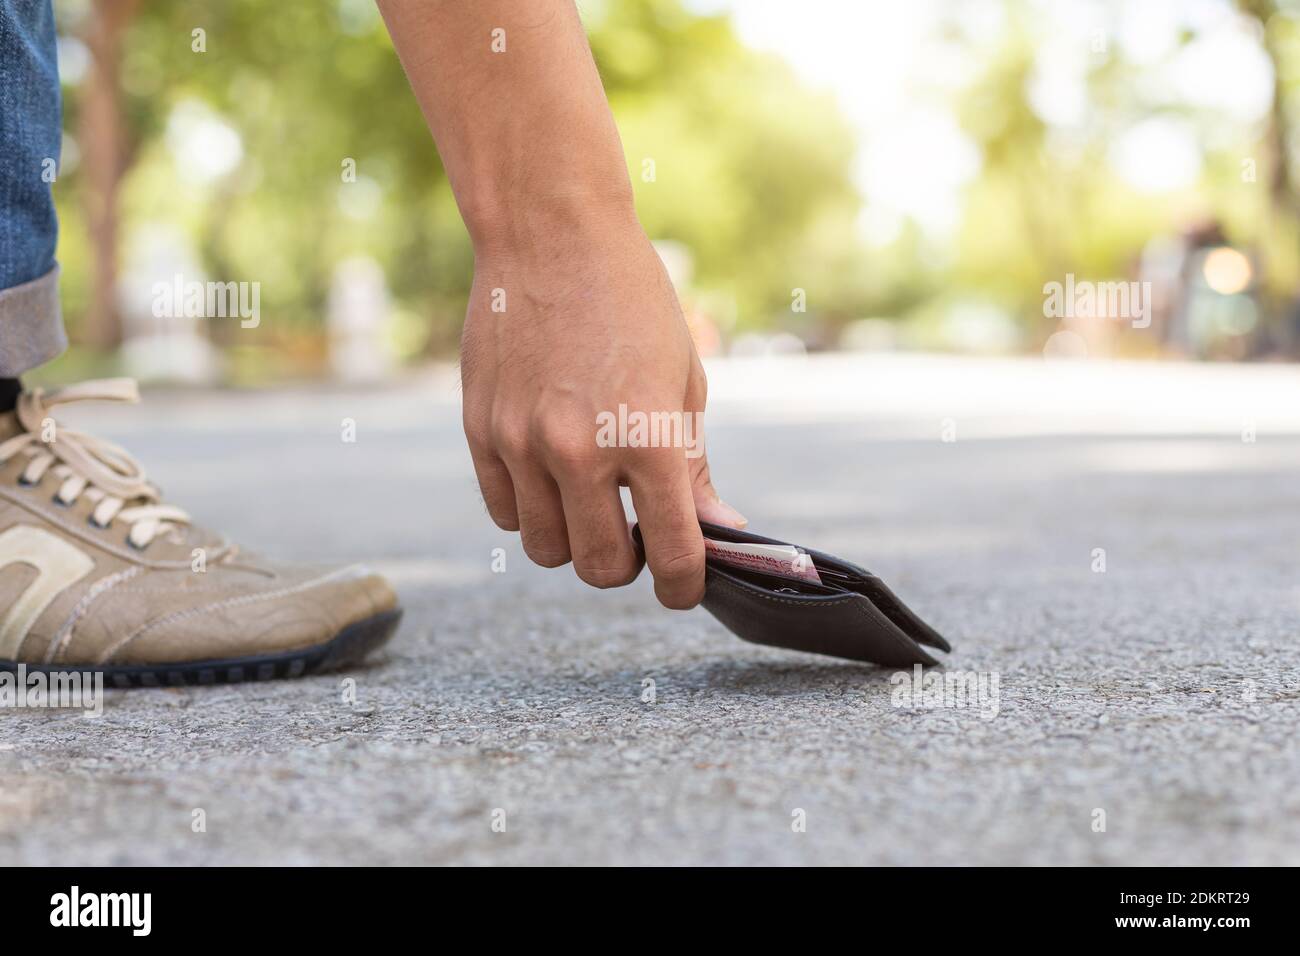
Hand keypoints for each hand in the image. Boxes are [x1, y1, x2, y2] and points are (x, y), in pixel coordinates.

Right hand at [461, 216, 745, 608]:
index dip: (685, 586)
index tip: (684, 586)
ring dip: (573, 540)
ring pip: (546, 549)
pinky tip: (550, 473)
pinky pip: (504, 511)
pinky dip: (531, 509)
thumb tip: (719, 531)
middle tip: (635, 531)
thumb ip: (695, 466)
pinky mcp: (481, 431)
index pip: (672, 555)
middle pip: (600, 568)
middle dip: (626, 564)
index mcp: (648, 438)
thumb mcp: (684, 381)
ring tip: (590, 498)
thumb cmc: (634, 303)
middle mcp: (580, 450)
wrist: (551, 233)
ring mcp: (522, 443)